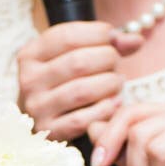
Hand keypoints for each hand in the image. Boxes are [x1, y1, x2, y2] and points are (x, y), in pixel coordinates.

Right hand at [17, 21, 142, 140]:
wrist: (42, 119)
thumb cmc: (63, 82)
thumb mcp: (73, 54)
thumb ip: (104, 43)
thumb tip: (135, 41)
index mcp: (30, 54)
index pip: (68, 36)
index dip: (98, 34)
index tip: (112, 39)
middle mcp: (28, 80)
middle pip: (78, 63)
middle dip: (107, 60)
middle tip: (115, 65)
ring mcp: (37, 108)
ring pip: (81, 91)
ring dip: (109, 84)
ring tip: (117, 83)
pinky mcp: (48, 131)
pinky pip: (82, 120)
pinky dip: (104, 110)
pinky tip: (114, 103)